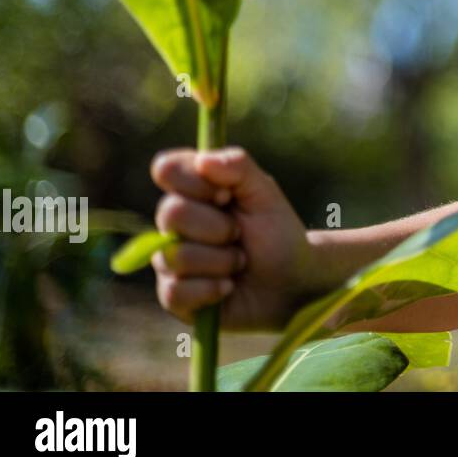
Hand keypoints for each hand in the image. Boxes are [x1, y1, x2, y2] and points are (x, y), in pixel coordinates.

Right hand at [150, 146, 315, 331]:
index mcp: (193, 190)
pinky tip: (228, 287)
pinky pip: (176, 292)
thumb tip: (203, 160)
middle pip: (170, 213)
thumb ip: (238, 167)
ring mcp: (170, 259)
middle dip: (217, 227)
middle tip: (240, 234)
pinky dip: (212, 289)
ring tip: (240, 262)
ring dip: (221, 261)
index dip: (195, 182)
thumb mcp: (265, 193)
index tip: (226, 195)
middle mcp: (174, 223)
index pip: (166, 169)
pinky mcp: (173, 296)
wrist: (292, 281)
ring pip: (176, 256)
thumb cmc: (276, 232)